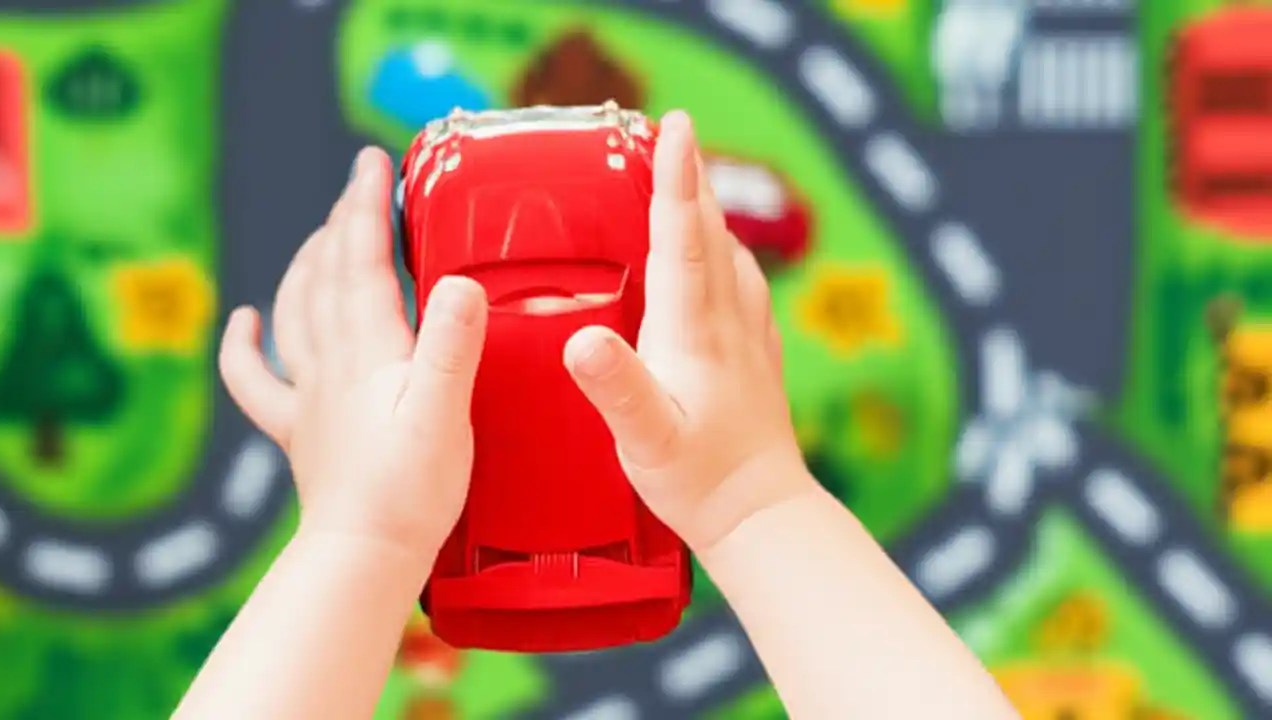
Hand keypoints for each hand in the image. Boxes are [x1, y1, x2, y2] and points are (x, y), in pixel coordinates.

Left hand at [218, 147, 488, 559]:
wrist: (365, 555)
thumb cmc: (412, 490)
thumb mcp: (447, 413)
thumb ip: (453, 346)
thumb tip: (457, 281)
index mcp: (370, 350)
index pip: (362, 260)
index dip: (366, 205)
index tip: (373, 160)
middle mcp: (332, 363)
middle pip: (327, 274)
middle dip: (343, 220)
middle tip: (361, 184)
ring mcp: (311, 396)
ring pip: (295, 311)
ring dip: (305, 264)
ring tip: (320, 234)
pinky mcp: (302, 430)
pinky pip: (257, 380)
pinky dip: (242, 346)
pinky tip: (242, 322)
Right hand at [563, 112, 814, 551]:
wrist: (760, 514)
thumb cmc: (699, 479)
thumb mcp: (645, 439)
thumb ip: (616, 387)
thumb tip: (583, 339)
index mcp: (694, 329)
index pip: (682, 236)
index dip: (675, 177)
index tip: (674, 124)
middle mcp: (727, 320)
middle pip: (709, 230)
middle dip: (689, 175)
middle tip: (670, 129)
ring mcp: (746, 335)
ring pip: (728, 252)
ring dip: (706, 209)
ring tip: (686, 178)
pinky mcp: (754, 353)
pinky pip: (739, 282)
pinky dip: (721, 250)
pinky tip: (718, 255)